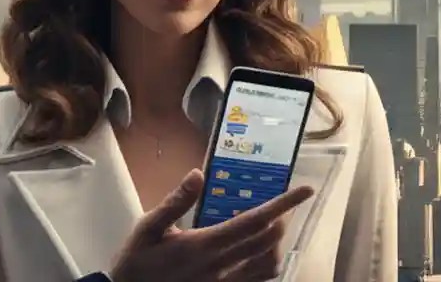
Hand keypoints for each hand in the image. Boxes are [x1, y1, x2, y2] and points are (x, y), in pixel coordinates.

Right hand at [109, 168, 313, 281]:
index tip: (303, 190)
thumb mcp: (148, 227)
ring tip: (273, 226)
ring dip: (276, 243)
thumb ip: (176, 201)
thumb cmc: (137, 262)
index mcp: (204, 244)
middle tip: (285, 203)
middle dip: (283, 219)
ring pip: (267, 265)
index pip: (254, 220)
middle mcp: (220, 266)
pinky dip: (267, 266)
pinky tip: (261, 252)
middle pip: (268, 241)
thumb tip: (198, 175)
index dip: (282, 204)